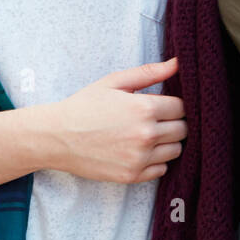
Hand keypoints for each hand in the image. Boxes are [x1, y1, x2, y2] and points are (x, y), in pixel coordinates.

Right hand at [42, 57, 185, 182]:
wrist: (57, 137)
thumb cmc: (84, 106)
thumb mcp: (114, 82)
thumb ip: (148, 73)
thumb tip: (178, 63)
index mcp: (144, 108)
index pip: (181, 108)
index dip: (173, 104)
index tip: (162, 105)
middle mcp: (146, 135)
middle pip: (182, 130)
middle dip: (173, 122)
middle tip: (155, 119)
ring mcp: (140, 158)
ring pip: (176, 150)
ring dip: (167, 142)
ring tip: (146, 134)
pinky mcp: (132, 176)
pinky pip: (162, 169)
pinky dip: (156, 160)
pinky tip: (139, 150)